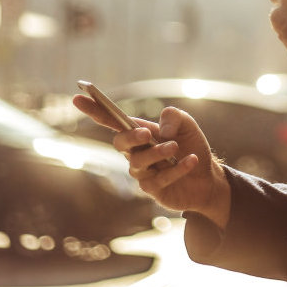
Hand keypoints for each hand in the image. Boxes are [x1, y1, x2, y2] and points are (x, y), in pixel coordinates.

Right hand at [72, 95, 230, 227]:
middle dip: (130, 137)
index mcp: (139, 132)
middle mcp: (135, 152)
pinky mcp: (152, 190)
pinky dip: (176, 169)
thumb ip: (174, 117)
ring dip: (157, 153)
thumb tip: (160, 129)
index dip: (94, 110)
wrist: (208, 178)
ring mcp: (142, 172)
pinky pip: (158, 180)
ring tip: (176, 147)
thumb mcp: (188, 125)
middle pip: (119, 143)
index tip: (77, 97)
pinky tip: (190, 161)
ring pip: (138, 163)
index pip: (111, 121)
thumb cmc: (192, 147)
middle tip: (147, 133)